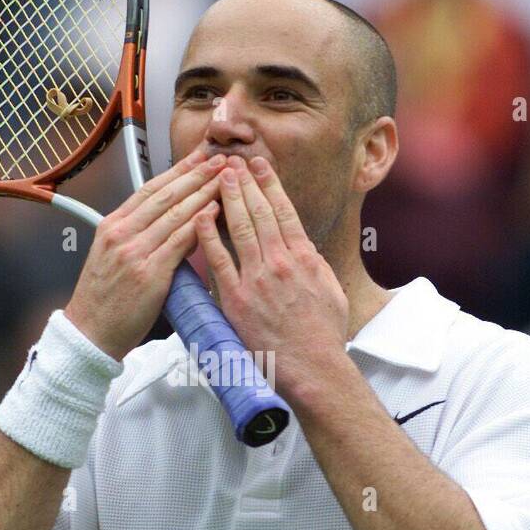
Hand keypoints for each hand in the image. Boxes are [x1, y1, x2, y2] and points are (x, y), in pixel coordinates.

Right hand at [64, 150, 226, 359]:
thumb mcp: (110, 256)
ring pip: (175, 214)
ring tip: (226, 179)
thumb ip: (134, 235)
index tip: (199, 157)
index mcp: (112, 225)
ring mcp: (135, 252)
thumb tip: (165, 220)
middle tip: (220, 159)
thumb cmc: (104, 299)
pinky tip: (215, 209)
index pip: (150, 189)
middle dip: (196, 174)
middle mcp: (122, 233)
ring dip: (204, 192)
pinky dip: (199, 223)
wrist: (90, 333)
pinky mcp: (148, 274)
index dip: (178, 170)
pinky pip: (179, 241)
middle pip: (166, 195)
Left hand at [195, 155, 348, 400]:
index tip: (260, 167)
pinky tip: (199, 216)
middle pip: (260, 212)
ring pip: (240, 228)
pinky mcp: (236, 299)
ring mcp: (257, 279)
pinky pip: (218, 260)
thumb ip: (315, 266)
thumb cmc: (323, 337)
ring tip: (218, 176)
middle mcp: (281, 262)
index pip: (284, 211)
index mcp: (305, 258)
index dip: (270, 185)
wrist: (313, 368)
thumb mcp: (330, 292)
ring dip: (228, 198)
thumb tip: (305, 249)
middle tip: (232, 161)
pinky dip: (208, 235)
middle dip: (245, 182)